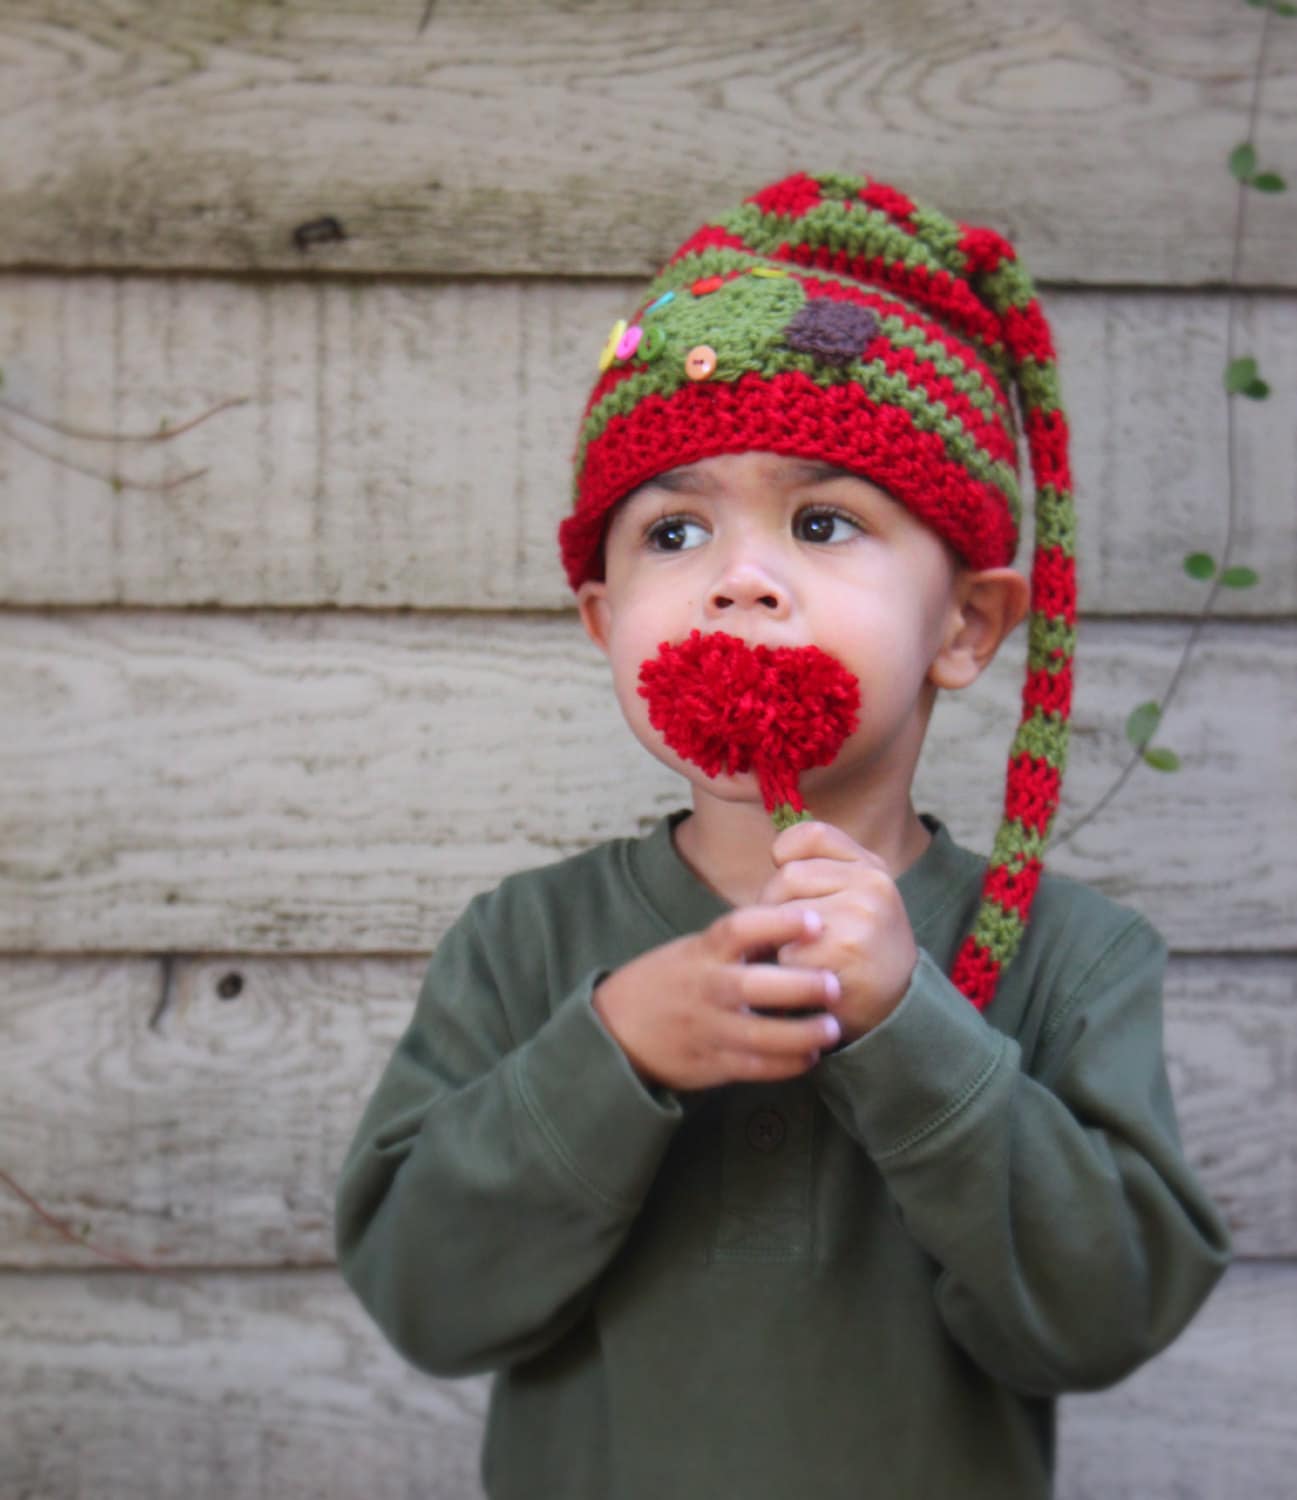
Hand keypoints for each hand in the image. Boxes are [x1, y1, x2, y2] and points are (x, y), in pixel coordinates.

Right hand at [592, 905, 844, 1091]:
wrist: (616, 1030)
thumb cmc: (669, 981)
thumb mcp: (694, 950)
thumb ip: (740, 942)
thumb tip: (800, 922)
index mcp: (702, 952)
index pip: (740, 928)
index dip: (780, 922)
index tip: (815, 920)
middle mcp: (705, 988)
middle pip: (756, 985)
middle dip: (800, 986)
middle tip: (835, 984)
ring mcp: (708, 1029)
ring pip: (762, 1036)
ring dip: (803, 1034)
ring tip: (832, 1028)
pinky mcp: (712, 1064)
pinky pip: (756, 1067)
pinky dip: (787, 1064)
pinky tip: (811, 1055)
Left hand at [760, 820, 919, 1047]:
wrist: (897, 1010)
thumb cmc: (860, 952)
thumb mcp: (855, 900)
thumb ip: (823, 871)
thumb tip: (773, 854)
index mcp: (871, 866)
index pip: (811, 835)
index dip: (786, 856)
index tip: (788, 887)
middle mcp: (872, 883)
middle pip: (787, 876)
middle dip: (772, 908)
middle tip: (786, 938)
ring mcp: (861, 914)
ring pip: (783, 913)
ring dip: (777, 941)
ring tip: (798, 959)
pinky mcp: (846, 948)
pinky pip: (788, 950)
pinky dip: (787, 970)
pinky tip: (807, 980)